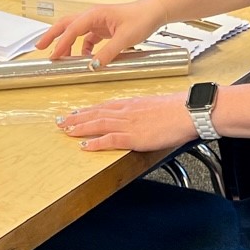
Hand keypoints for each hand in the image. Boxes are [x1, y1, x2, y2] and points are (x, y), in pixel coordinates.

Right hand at [36, 0, 161, 65]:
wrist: (154, 12)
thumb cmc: (141, 19)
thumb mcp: (125, 38)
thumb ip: (108, 53)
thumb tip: (92, 65)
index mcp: (95, 14)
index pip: (72, 29)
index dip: (61, 42)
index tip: (54, 55)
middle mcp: (93, 16)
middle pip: (66, 25)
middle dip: (52, 35)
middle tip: (39, 47)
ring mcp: (97, 22)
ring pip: (75, 31)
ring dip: (67, 43)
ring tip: (60, 56)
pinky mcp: (103, 28)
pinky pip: (87, 38)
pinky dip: (83, 47)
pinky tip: (84, 57)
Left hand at [58, 94, 196, 153]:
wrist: (188, 112)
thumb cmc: (177, 110)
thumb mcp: (155, 108)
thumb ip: (143, 113)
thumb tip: (141, 118)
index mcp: (131, 104)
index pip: (104, 106)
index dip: (87, 110)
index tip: (75, 113)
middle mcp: (126, 111)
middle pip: (95, 114)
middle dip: (76, 118)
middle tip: (61, 121)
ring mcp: (128, 123)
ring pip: (98, 124)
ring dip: (80, 127)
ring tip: (66, 131)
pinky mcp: (133, 136)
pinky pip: (110, 139)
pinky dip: (95, 142)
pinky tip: (85, 146)